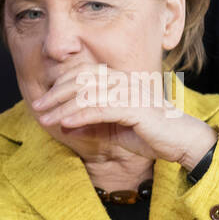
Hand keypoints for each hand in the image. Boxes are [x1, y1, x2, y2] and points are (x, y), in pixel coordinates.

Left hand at [31, 63, 216, 170]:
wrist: (181, 143)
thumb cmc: (151, 136)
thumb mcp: (114, 131)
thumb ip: (91, 125)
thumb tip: (64, 124)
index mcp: (120, 82)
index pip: (85, 76)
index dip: (61, 86)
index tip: (43, 102)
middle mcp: (124, 82)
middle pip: (82, 80)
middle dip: (56, 94)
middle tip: (37, 107)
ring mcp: (131, 93)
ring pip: (88, 94)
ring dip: (63, 106)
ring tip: (45, 118)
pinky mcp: (135, 108)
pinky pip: (101, 109)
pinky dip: (80, 115)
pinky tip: (65, 122)